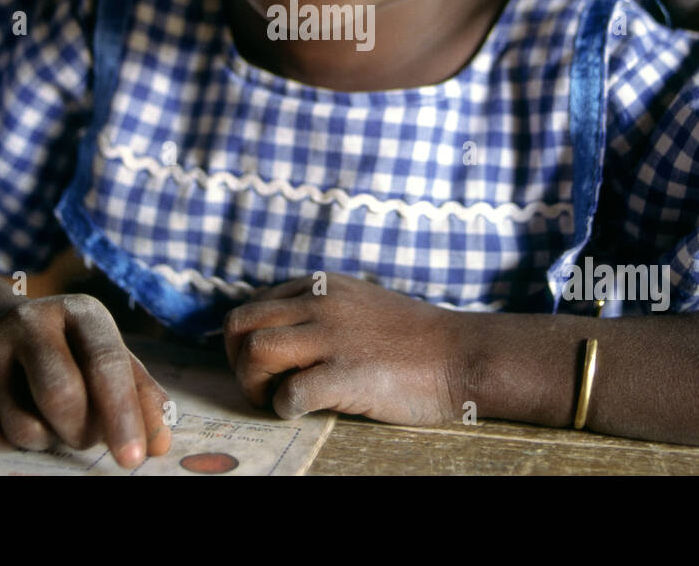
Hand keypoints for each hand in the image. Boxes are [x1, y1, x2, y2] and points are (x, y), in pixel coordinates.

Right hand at [0, 294, 171, 466]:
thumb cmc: (71, 355)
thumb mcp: (110, 361)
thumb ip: (140, 398)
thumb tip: (159, 445)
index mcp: (81, 312)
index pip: (106, 365)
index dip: (123, 416)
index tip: (133, 459)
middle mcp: (31, 319)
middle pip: (62, 397)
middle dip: (80, 433)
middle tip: (82, 436)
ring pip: (24, 427)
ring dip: (45, 441)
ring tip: (45, 417)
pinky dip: (5, 445)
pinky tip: (9, 414)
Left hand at [223, 273, 468, 424]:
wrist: (462, 354)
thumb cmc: (413, 338)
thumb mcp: (359, 303)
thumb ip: (320, 310)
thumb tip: (279, 333)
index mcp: (321, 286)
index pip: (254, 304)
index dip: (246, 339)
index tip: (262, 365)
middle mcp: (320, 304)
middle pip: (240, 324)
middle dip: (236, 361)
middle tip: (258, 386)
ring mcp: (333, 338)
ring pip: (255, 352)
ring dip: (253, 385)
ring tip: (274, 399)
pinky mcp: (347, 375)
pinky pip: (290, 393)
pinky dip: (285, 408)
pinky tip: (303, 411)